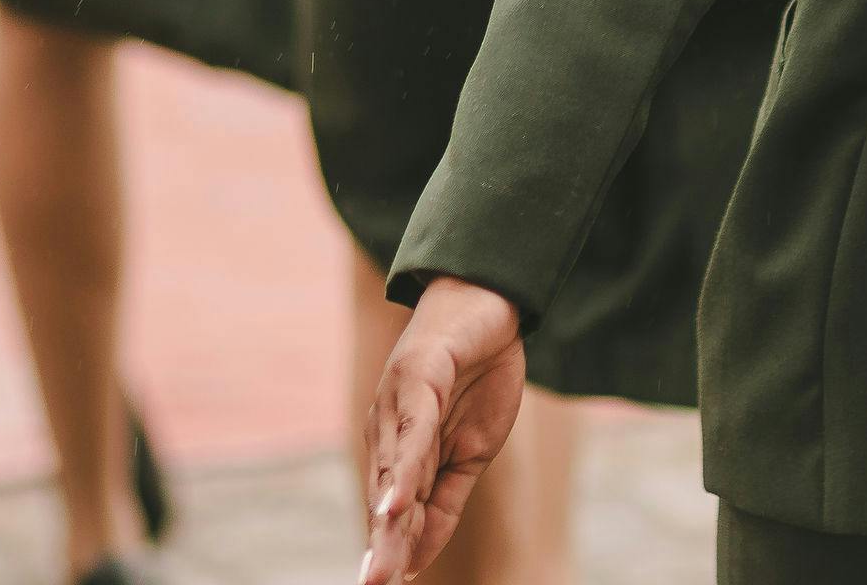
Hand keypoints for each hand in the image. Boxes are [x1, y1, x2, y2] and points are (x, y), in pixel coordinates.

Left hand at [361, 279, 527, 583]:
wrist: (487, 306)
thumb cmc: (475, 378)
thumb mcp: (472, 450)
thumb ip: (446, 497)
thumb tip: (421, 553)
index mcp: (402, 452)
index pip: (398, 513)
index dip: (394, 550)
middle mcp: (389, 432)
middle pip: (387, 500)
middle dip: (381, 547)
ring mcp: (398, 406)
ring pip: (394, 475)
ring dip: (388, 522)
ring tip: (379, 564)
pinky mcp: (416, 381)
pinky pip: (412, 433)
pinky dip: (406, 470)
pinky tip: (396, 502)